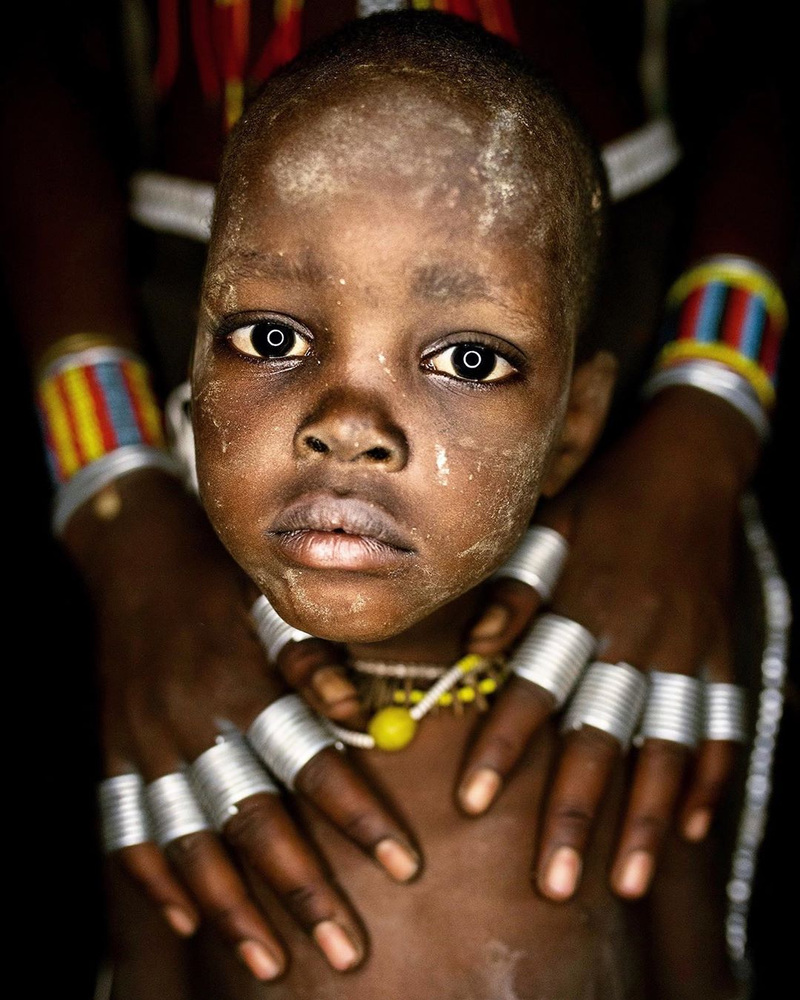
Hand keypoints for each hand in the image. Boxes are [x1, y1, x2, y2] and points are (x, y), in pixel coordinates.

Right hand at [67, 469, 418, 978]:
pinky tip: (189, 924)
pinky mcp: (115, 752)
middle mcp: (192, 719)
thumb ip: (312, 656)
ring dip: (232, 908)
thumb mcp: (272, 598)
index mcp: (241, 679)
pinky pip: (128, 826)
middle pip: (252, 817)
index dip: (358, 815)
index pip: (308, 760)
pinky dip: (156, 880)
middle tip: (348, 951)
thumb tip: (354, 709)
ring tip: (273, 965)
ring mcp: (146, 741)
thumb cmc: (222, 578)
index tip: (406, 866)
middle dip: (303, 889)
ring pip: (189, 840)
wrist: (134, 555)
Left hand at [458, 387, 757, 900]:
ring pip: (667, 746)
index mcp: (585, 605)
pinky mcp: (722, 653)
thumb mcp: (548, 527)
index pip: (535, 686)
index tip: (470, 804)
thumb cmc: (603, 502)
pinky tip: (692, 827)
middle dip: (575, 812)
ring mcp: (688, 650)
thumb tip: (474, 651)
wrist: (687, 470)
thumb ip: (513, 591)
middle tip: (552, 884)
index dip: (502, 746)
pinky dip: (709, 778)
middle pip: (601, 734)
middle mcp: (637, 637)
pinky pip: (723, 724)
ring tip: (627, 884)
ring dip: (647, 819)